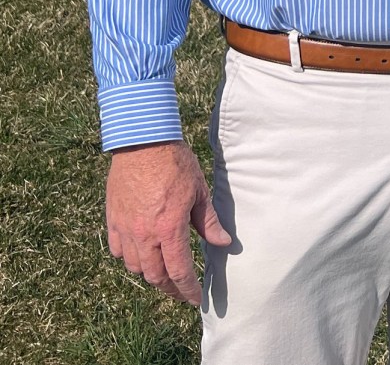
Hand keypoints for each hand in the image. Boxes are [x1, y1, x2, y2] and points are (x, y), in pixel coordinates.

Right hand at [105, 140, 230, 305]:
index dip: (188, 290)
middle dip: (170, 288)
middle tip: (181, 291)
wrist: (143, 142)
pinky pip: (117, 250)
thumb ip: (208, 221)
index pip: (179, 271)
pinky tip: (140, 253)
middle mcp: (145, 234)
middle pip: (155, 275)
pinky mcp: (113, 219)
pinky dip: (129, 258)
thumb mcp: (199, 191)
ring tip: (163, 271)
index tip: (196, 299)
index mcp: (170, 228)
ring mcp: (126, 228)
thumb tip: (224, 243)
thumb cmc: (175, 163)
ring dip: (149, 274)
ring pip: (134, 267)